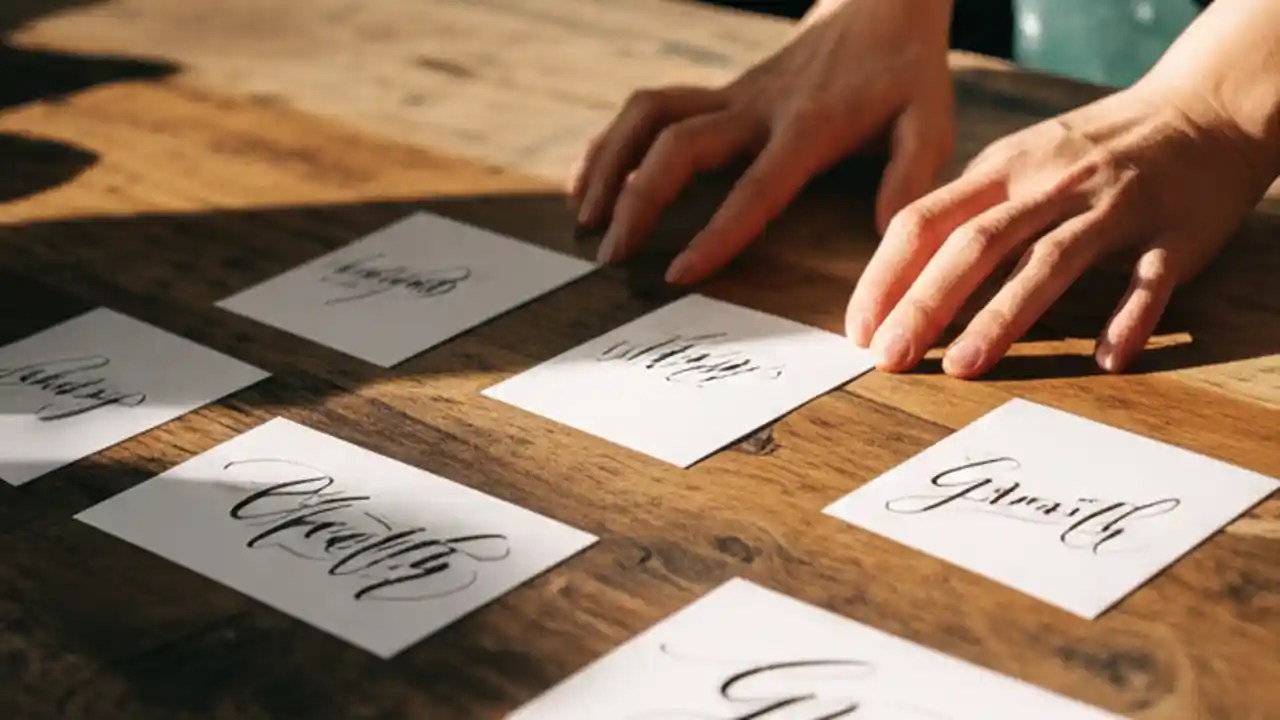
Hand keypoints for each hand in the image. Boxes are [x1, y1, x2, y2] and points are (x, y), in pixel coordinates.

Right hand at [570, 0, 955, 283]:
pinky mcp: (717, 92)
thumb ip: (910, 176)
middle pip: (678, 146)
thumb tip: (887, 235)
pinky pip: (650, 108)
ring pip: (649, 117)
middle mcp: (757, 108)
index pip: (754, 188)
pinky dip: (612, 141)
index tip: (676, 274)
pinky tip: (588, 180)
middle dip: (637, 200)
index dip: (715, 233)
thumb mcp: (928, 119)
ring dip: (609, 164)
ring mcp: (730, 95)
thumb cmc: (905, 70)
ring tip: (585, 219)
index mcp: (808, 127)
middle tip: (610, 257)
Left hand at [846, 80, 1278, 377]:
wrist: (1206, 107)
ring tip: (963, 367)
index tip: (857, 332)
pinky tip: (1108, 358)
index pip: (925, 221)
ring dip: (1004, 316)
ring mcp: (1114, 207)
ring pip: (1051, 260)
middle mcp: (1051, 185)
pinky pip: (1149, 278)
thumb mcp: (1019, 162)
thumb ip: (965, 212)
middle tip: (889, 358)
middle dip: (925, 302)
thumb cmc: (1091, 152)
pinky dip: (1130, 317)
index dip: (885, 277)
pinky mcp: (1176, 233)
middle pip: (975, 243)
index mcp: (1003, 170)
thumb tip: (896, 275)